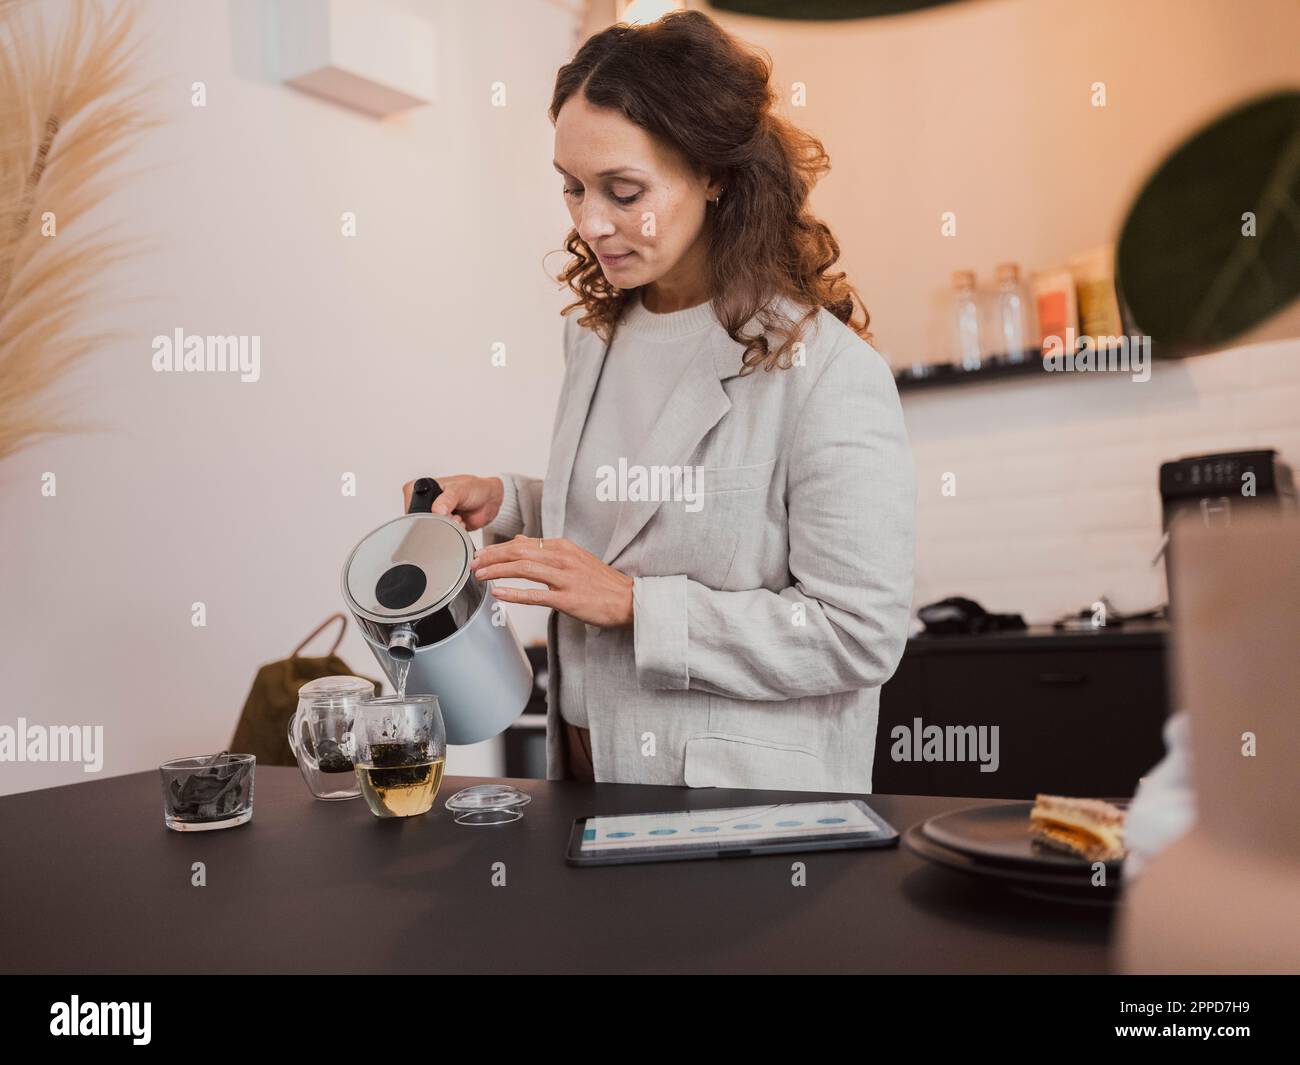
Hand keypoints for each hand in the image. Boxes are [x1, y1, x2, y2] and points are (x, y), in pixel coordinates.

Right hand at [401, 474, 502, 530]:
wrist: (489, 500)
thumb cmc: (474, 488)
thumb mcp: (459, 489)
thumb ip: (447, 499)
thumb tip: (437, 510)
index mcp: (419, 487)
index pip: (414, 509)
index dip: (427, 515)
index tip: (442, 513)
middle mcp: (422, 501)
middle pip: (423, 522)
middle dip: (441, 523)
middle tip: (454, 515)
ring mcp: (431, 514)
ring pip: (433, 531)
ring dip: (449, 528)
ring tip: (458, 517)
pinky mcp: (441, 525)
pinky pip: (442, 536)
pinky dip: (453, 532)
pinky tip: (460, 522)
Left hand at [469, 535, 633, 627]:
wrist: (628, 599)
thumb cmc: (600, 581)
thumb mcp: (573, 557)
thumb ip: (545, 549)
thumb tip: (520, 540)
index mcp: (562, 546)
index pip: (522, 542)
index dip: (497, 548)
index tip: (480, 553)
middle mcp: (562, 558)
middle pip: (518, 551)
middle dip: (491, 557)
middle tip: (472, 563)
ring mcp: (565, 578)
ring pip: (523, 568)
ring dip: (497, 571)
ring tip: (478, 576)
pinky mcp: (568, 598)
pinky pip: (536, 594)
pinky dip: (514, 593)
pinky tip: (498, 593)